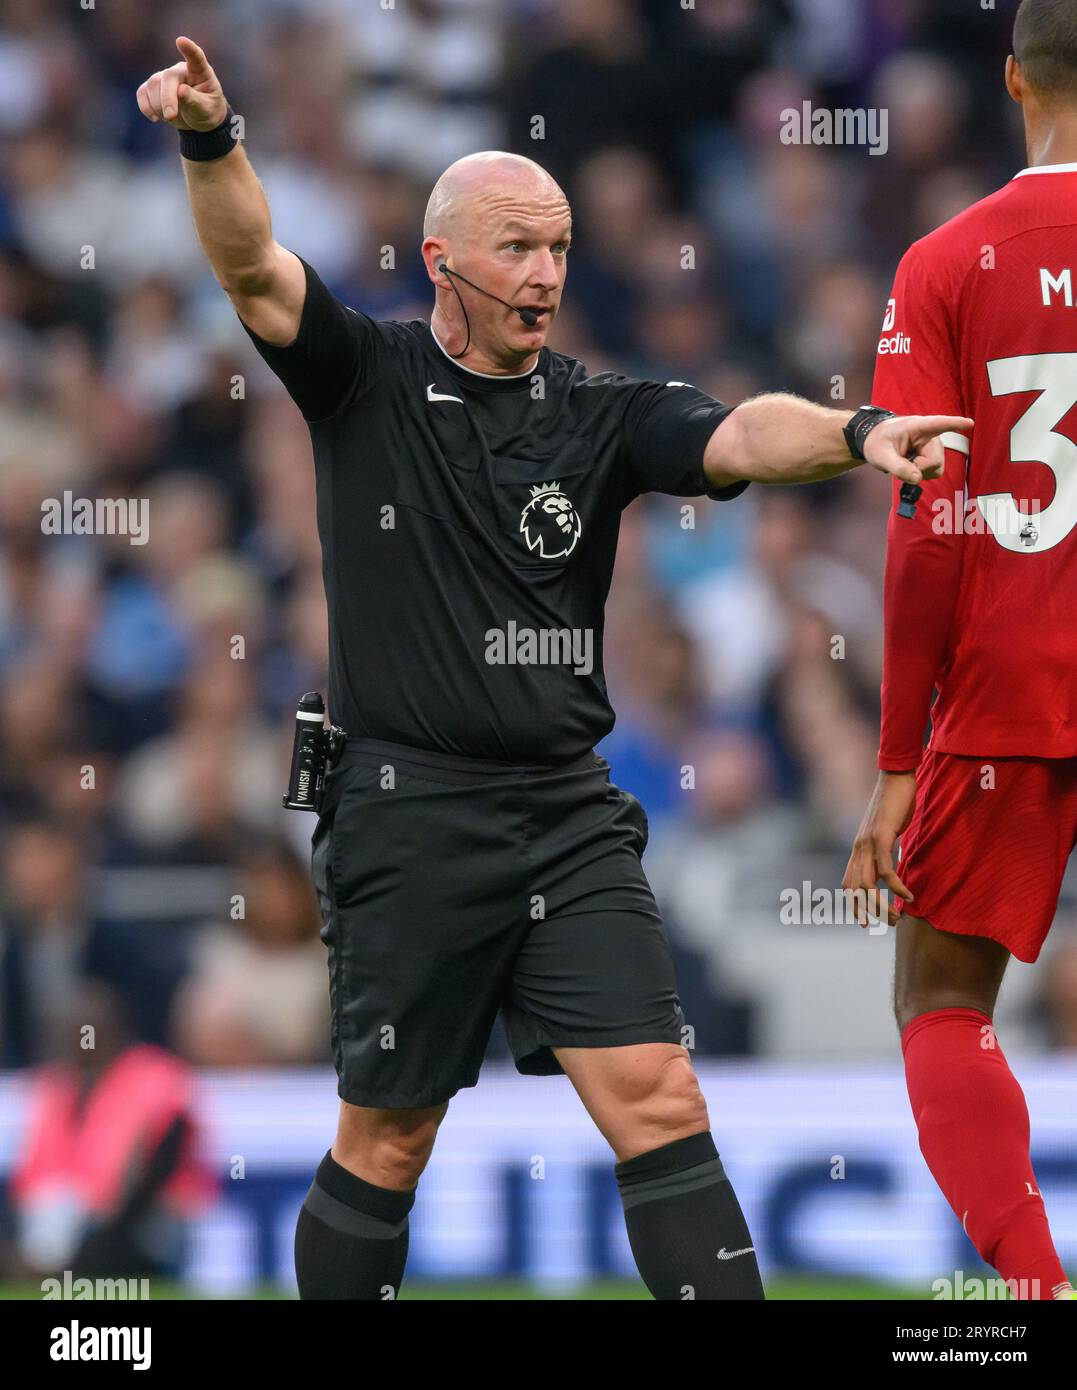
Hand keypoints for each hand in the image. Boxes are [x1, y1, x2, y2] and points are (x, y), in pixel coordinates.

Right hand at [135, 36, 226, 131]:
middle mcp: (181, 70)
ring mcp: (165, 77)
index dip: (189, 49)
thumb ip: (195, 100)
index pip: (196, 57)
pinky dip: (146, 106)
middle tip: (171, 117)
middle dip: (167, 98)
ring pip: (153, 85)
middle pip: (168, 77)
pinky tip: (155, 118)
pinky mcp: (153, 87)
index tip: (181, 41)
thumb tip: (180, 91)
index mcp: (200, 72)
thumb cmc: (207, 110)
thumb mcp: (207, 109)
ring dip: (158, 105)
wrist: (198, 119)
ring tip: (170, 118)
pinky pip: (142, 93)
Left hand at [841, 770, 917, 927]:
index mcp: (858, 848)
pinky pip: (886, 869)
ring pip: (868, 884)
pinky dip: (896, 886)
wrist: (895, 777)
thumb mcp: (887, 832)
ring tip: (898, 916)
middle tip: (889, 923)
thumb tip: (890, 867)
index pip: (848, 883)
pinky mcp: (882, 835)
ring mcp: (868, 842)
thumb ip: (885, 849)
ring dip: (883, 904)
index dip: (853, 904)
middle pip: (856, 889)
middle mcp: (858, 848)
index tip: (864, 922)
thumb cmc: (894, 805)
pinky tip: (908, 896)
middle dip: (869, 911)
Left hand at [861, 414, 973, 486]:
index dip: (954, 424)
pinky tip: (912, 465)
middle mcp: (930, 435)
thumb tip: (917, 479)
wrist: (877, 442)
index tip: (969, 423)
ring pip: (936, 469)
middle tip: (902, 463)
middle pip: (935, 461)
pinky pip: (934, 472)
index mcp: (917, 426)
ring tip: (906, 462)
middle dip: (918, 469)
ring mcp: (934, 447)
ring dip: (920, 472)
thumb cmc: (878, 443)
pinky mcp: (934, 456)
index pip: (938, 424)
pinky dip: (922, 474)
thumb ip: (898, 467)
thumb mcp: (881, 456)